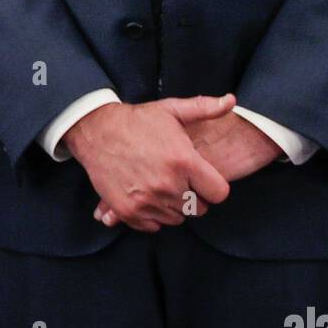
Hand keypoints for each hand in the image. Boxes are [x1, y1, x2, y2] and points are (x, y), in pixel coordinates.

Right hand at [93, 108, 280, 226]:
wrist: (96, 131)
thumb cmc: (137, 121)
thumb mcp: (171, 110)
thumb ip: (204, 108)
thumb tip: (232, 100)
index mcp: (183, 161)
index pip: (219, 193)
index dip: (213, 185)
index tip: (201, 177)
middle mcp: (168, 185)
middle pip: (198, 208)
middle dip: (192, 195)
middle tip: (177, 177)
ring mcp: (147, 201)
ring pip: (177, 219)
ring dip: (172, 205)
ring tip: (159, 183)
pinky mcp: (129, 212)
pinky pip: (154, 226)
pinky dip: (152, 214)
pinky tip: (146, 193)